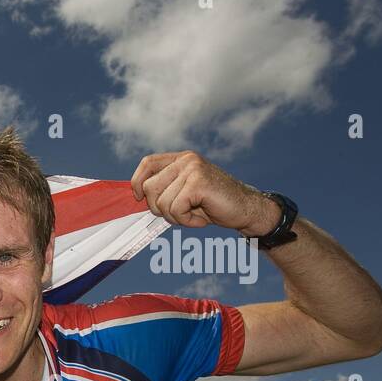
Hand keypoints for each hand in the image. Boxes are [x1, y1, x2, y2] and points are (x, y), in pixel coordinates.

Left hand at [131, 151, 281, 236]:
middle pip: (149, 187)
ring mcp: (193, 169)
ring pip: (161, 202)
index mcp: (181, 159)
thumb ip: (164, 189)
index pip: (147, 163)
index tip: (139, 198)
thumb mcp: (184, 192)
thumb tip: (135, 198)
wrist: (246, 209)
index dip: (137, 182)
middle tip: (179, 212)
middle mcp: (187, 160)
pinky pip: (175, 210)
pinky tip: (200, 219)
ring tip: (193, 214)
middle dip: (158, 208)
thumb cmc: (213, 204)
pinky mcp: (198, 183)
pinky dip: (186, 221)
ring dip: (174, 217)